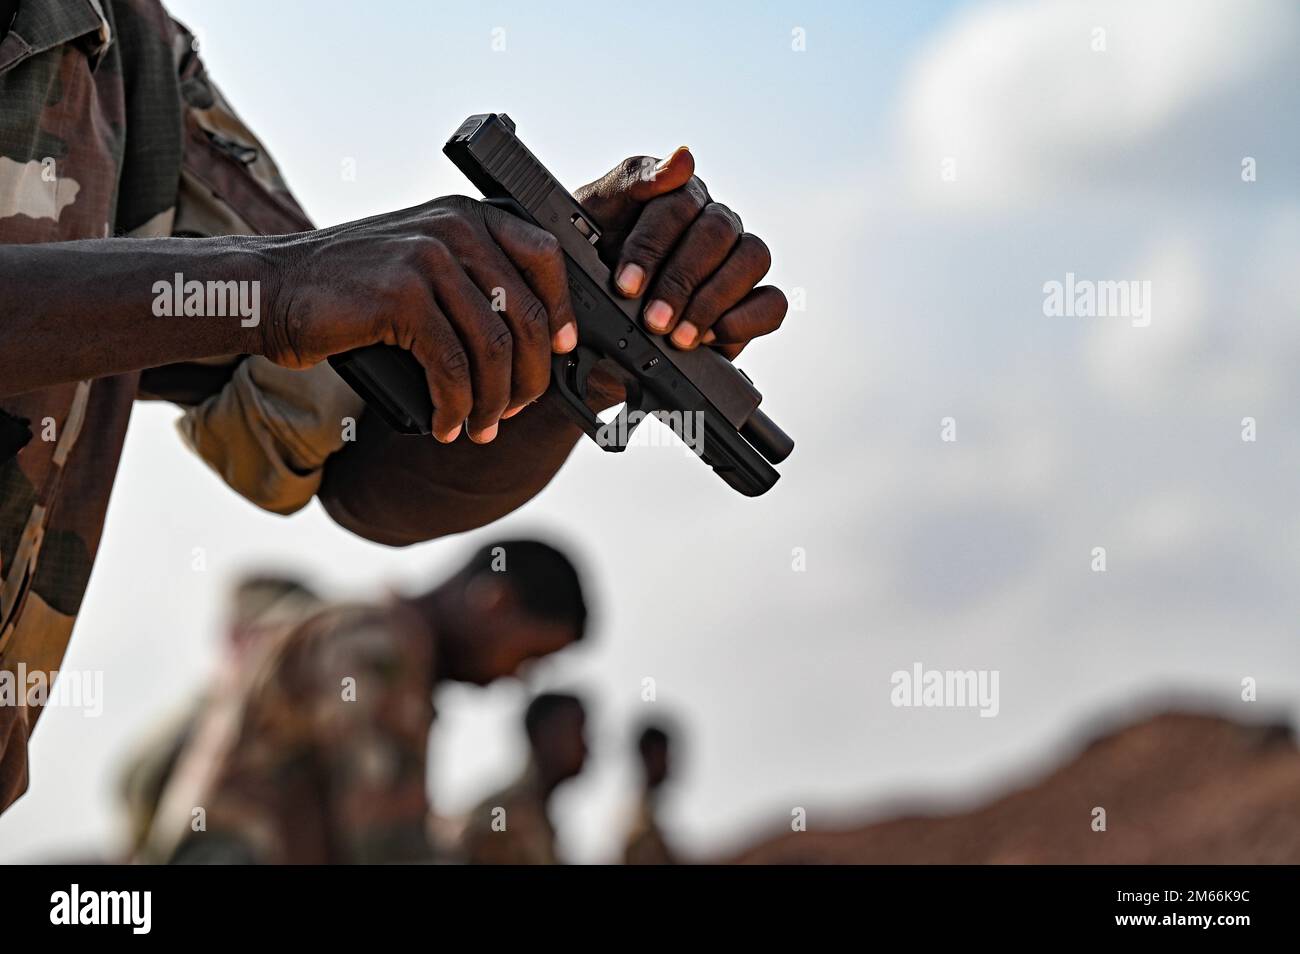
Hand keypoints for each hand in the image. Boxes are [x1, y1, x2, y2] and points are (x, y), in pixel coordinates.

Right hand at [260, 196, 575, 442]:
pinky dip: (455, 406)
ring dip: (493, 401)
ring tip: (481, 427)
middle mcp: (453, 228)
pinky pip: (452, 367)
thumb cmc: (349, 290)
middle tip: (516, 409)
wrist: (273, 290)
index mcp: (466, 216)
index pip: (545, 256)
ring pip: (493, 347)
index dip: (562, 310)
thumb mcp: (421, 268)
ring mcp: (427, 258)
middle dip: (530, 375)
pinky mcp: (402, 296)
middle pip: (525, 312)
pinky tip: (446, 425)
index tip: (560, 352)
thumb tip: (536, 343)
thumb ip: (472, 284)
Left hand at [575, 148, 786, 359]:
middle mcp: (716, 222)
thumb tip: (684, 158)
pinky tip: (708, 337)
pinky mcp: (753, 300)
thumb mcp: (595, 215)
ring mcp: (739, 259)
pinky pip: (773, 303)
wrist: (598, 301)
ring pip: (753, 259)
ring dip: (713, 301)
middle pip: (718, 232)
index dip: (652, 246)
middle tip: (652, 318)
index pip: (679, 205)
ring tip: (678, 336)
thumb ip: (634, 181)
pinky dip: (745, 321)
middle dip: (681, 279)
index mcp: (681, 193)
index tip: (627, 285)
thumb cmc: (598, 250)